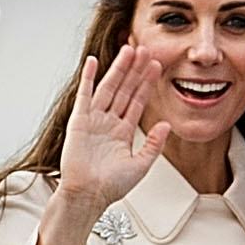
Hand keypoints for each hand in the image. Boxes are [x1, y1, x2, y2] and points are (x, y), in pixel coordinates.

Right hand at [35, 46, 168, 244]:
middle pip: (125, 90)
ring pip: (109, 88)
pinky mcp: (78, 122)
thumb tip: (166, 124)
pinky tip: (93, 61)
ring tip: (128, 50)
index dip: (147, 83)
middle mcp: (108, 123)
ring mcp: (93, 120)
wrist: (88, 196)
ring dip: (118, 69)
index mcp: (123, 132)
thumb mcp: (140, 165)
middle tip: (145, 49)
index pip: (137, 101)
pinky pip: (84, 95)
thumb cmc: (110, 187)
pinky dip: (87, 78)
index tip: (156, 65)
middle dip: (135, 70)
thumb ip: (153, 144)